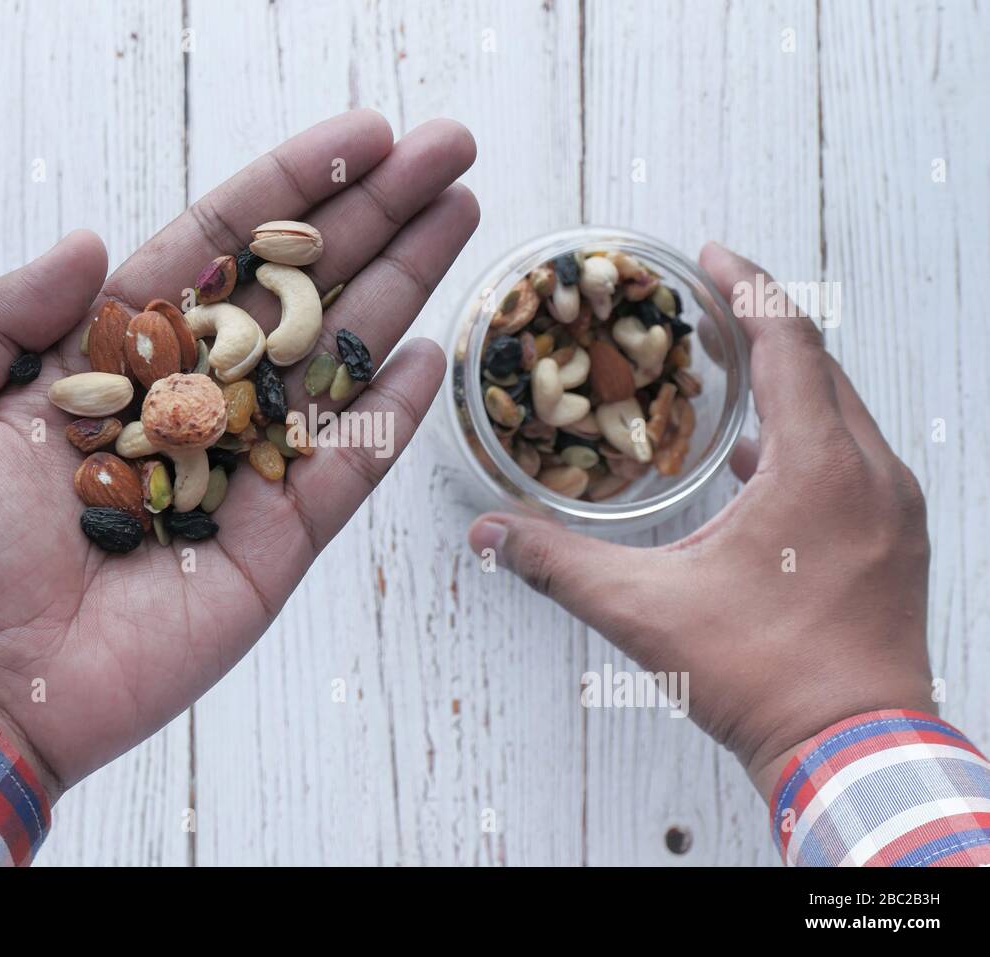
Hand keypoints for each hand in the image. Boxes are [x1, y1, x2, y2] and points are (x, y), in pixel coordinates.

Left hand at [0, 110, 478, 797]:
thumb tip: (91, 240)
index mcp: (115, 353)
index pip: (218, 248)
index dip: (290, 190)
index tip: (364, 136)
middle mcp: (189, 396)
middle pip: (298, 288)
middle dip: (375, 216)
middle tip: (448, 151)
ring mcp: (240, 465)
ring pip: (335, 361)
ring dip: (404, 285)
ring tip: (465, 213)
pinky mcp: (274, 541)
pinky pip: (344, 467)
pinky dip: (389, 414)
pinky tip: (431, 349)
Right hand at [468, 243, 932, 798]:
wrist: (853, 753)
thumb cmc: (764, 676)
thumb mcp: (644, 611)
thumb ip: (558, 563)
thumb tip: (488, 533)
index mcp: (818, 467)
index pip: (789, 342)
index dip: (747, 288)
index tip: (709, 255)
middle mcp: (871, 474)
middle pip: (821, 367)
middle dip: (763, 327)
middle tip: (707, 306)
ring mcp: (892, 510)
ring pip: (843, 414)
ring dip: (788, 383)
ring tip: (728, 374)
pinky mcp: (895, 543)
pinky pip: (853, 459)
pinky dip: (807, 439)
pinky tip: (759, 464)